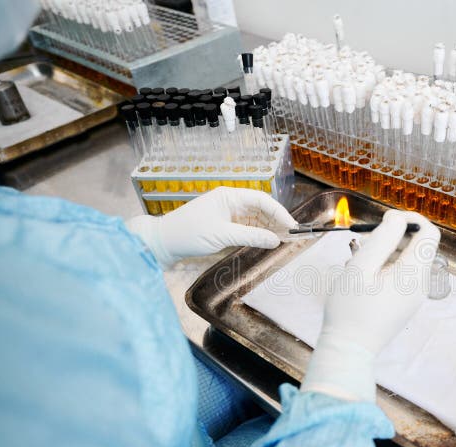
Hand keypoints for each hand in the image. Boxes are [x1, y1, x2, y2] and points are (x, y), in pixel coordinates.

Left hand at [126, 187, 296, 266]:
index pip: (261, 200)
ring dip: (268, 229)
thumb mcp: (222, 235)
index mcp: (229, 196)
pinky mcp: (223, 226)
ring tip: (282, 241)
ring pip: (255, 219)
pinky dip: (257, 235)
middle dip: (276, 221)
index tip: (291, 226)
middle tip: (291, 236)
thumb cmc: (189, 233)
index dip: (279, 212)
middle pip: (260, 209)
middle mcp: (230, 202)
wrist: (163, 243)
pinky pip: (246, 228)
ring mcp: (227, 214)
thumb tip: (275, 240)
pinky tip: (265, 242)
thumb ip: (251, 236)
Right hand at [301, 210, 440, 401]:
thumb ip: (383, 238)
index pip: (429, 233)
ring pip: (409, 260)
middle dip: (394, 237)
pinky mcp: (405, 304)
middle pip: (419, 246)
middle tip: (365, 245)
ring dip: (387, 253)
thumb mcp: (361, 266)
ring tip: (359, 264)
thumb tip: (397, 218)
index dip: (410, 219)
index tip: (385, 221)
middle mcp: (420, 284)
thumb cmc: (350, 309)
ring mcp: (414, 296)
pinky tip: (364, 278)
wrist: (349, 349)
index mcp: (413, 273)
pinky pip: (403, 275)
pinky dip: (386, 268)